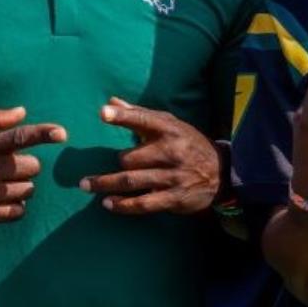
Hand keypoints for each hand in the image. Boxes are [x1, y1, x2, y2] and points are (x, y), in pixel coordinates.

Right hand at [0, 107, 65, 225]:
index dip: (43, 134)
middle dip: (29, 166)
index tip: (61, 133)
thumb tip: (23, 112)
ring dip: (24, 186)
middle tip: (17, 166)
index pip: (20, 137)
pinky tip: (7, 199)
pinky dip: (17, 206)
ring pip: (27, 190)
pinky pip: (16, 212)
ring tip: (8, 183)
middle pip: (31, 167)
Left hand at [83, 97, 222, 214]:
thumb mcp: (170, 125)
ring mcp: (173, 176)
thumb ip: (140, 115)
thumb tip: (111, 101)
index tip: (102, 113)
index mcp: (170, 130)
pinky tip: (108, 204)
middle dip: (118, 162)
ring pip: (132, 181)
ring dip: (106, 184)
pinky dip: (123, 205)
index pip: (143, 120)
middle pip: (130, 157)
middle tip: (105, 168)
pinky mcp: (174, 197)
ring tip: (86, 185)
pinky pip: (143, 203)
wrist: (221, 172)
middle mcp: (172, 151)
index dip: (123, 116)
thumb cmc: (188, 144)